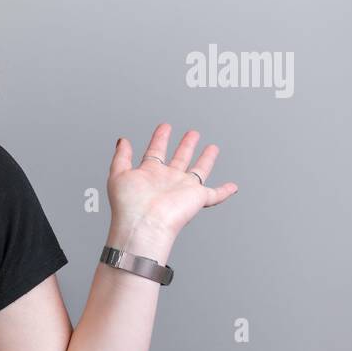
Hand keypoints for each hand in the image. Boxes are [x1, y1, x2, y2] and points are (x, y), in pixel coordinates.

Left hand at [109, 123, 237, 242]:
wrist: (144, 224)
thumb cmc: (129, 204)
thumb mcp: (118, 174)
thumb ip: (121, 157)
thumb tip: (123, 141)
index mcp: (150, 174)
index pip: (156, 152)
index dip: (160, 138)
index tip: (165, 126)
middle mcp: (167, 181)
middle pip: (180, 159)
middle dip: (186, 145)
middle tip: (192, 133)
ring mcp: (183, 189)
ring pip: (198, 171)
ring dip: (206, 159)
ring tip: (212, 148)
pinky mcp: (197, 198)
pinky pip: (215, 195)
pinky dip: (225, 192)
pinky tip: (233, 187)